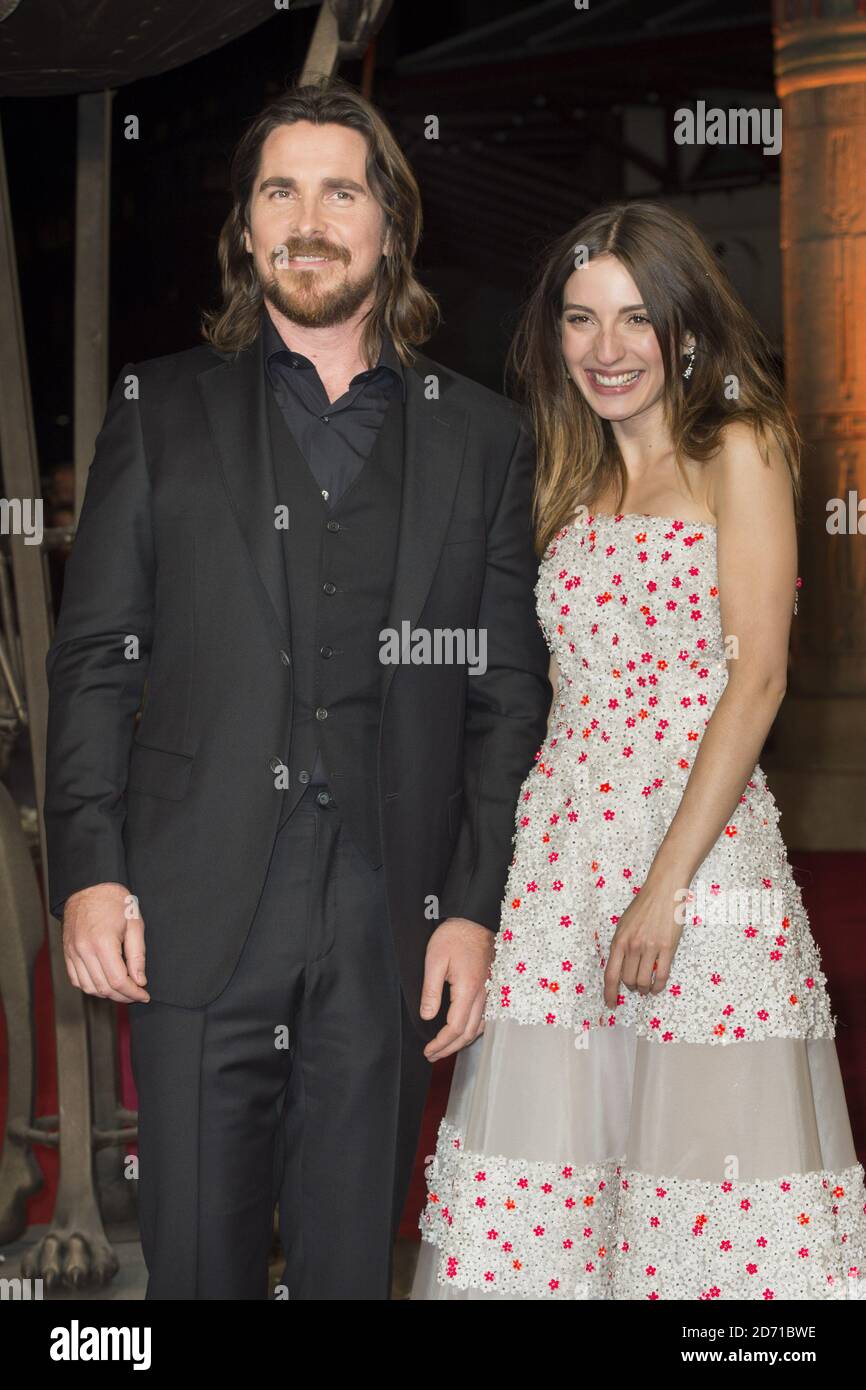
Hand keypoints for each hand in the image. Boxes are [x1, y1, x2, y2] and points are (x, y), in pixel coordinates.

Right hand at [62, 882, 150, 1002]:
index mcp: (103, 943)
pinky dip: (90, 987)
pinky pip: (76, 979)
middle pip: (103, 988)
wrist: (89, 887)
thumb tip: (139, 980)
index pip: (118, 981)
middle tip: (136, 994)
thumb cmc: (115, 902)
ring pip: (88, 987)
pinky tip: (104, 983)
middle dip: (123, 996)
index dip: (133, 993)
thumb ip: (137, 955)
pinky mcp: (67, 952)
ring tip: (122, 990)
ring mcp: (73, 952)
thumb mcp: (134, 924)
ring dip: (107, 994)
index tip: (144, 996)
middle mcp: (84, 951)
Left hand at [420, 917, 494, 1061]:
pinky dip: (472, 1031)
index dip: (441, 1043)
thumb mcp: (434, 961)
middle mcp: (482, 995)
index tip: (428, 1050)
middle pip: (468, 1033)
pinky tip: (463, 1032)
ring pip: (478, 1027)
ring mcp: (488, 992)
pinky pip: (484, 1017)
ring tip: (445, 1048)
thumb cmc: (454, 937)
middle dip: (450, 1048)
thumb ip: (431, 991)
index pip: (455, 1027)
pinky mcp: (489, 988)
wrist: (474, 920)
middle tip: (432, 1055)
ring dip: (461, 1042)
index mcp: (468, 990)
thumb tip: (427, 1016)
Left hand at [602, 873, 684, 1009]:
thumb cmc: (642, 907)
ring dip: (644, 989)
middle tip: (634, 987)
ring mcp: (651, 948)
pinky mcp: (668, 948)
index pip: (610, 974)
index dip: (609, 993)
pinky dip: (658, 986)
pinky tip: (656, 988)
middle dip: (630, 988)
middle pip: (628, 980)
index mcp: (619, 941)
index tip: (611, 1004)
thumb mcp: (623, 925)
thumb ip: (620, 946)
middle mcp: (633, 946)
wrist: (663, 893)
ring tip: (645, 989)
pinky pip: (662, 976)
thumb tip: (618, 968)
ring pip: (644, 981)